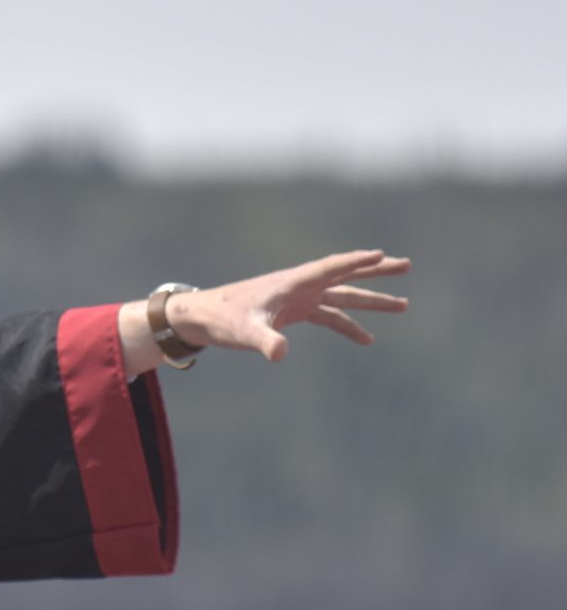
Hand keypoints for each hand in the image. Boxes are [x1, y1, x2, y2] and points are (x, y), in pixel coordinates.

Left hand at [120, 250, 409, 370]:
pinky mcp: (293, 312)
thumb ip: (264, 341)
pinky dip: (347, 325)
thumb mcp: (244, 331)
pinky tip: (367, 339)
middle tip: (407, 264)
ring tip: (403, 305)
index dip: (355, 262)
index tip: (382, 255)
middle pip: (344, 275)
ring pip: (342, 296)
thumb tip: (281, 354)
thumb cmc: (221, 319)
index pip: (330, 268)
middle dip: (376, 272)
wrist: (202, 318)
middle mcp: (298, 286)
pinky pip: (328, 316)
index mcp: (291, 283)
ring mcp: (298, 298)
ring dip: (370, 300)